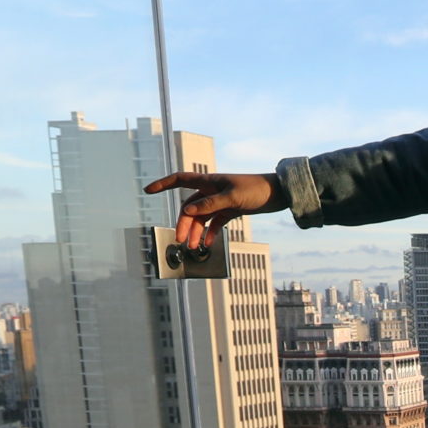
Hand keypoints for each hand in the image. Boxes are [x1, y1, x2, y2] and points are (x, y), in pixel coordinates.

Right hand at [142, 170, 286, 248]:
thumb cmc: (256, 189)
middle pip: (190, 207)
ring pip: (202, 217)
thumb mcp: (232, 197)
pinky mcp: (231, 210)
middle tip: (181, 241)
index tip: (147, 191)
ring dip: (197, 232)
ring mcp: (221, 201)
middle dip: (184, 224)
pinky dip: (211, 233)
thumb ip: (209, 205)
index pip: (179, 179)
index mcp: (209, 181)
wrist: (279, 193)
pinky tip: (208, 244)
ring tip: (194, 248)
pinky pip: (215, 223)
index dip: (163, 184)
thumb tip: (186, 211)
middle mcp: (211, 190)